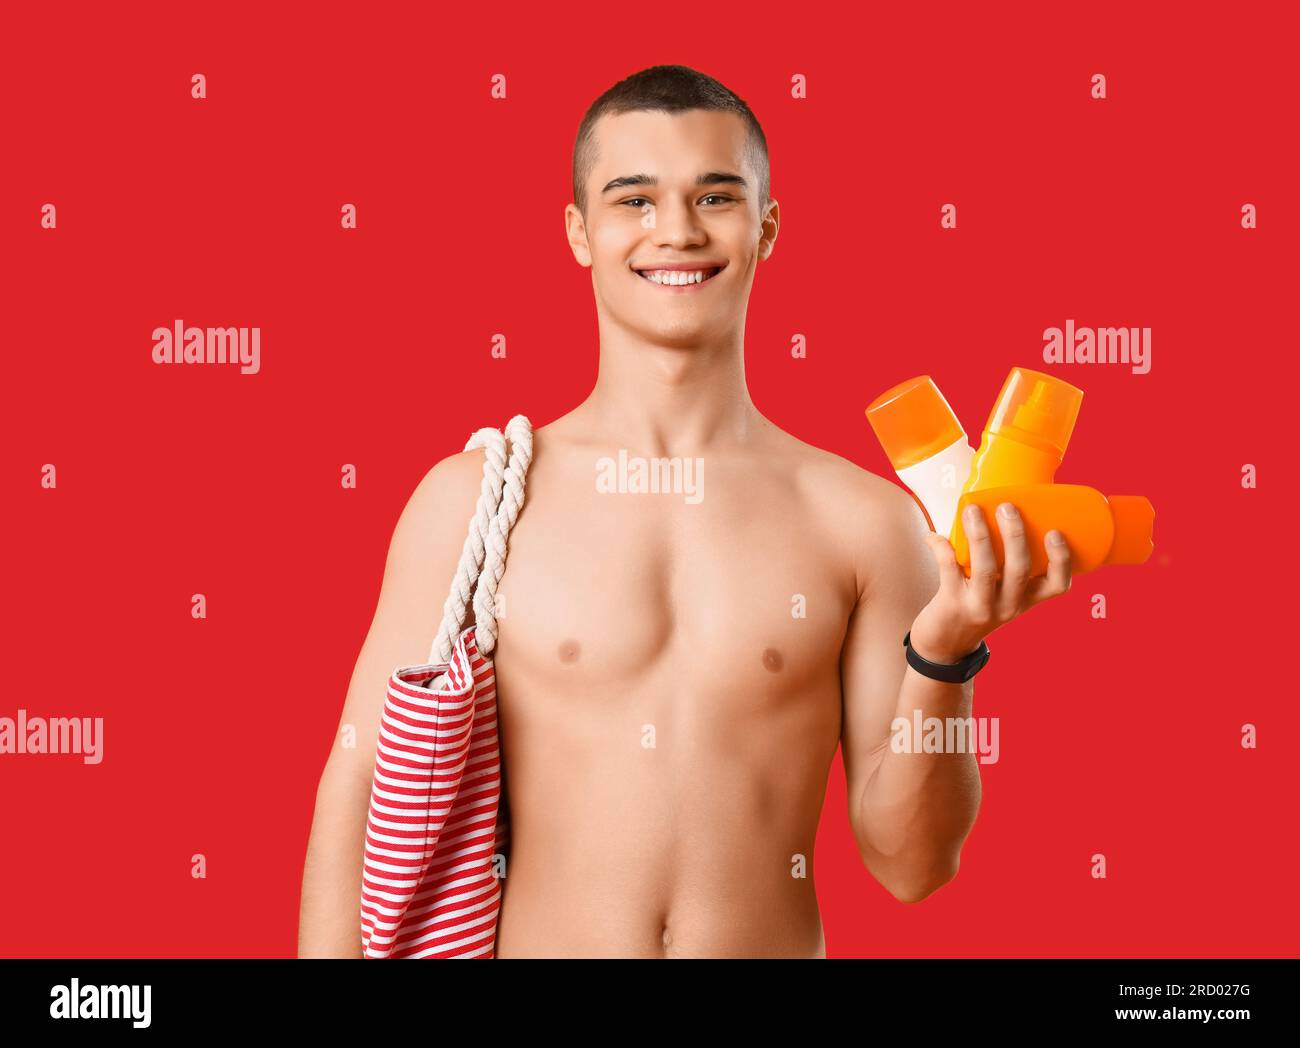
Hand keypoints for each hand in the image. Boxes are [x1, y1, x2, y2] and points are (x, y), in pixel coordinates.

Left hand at [908, 502, 1072, 663]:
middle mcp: (1007, 606)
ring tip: (972, 510)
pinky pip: (948, 569)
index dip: (1061, 560)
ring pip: (985, 568)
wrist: (944, 646)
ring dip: (979, 535)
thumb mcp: (1000, 596)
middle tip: (1007, 507)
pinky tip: (935, 534)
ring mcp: (980, 606)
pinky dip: (942, 547)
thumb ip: (1003, 566)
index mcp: (1025, 600)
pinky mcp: (952, 604)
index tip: (1055, 532)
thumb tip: (993, 510)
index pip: (1057, 586)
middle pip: (1020, 569)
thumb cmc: (974, 608)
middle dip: (1015, 535)